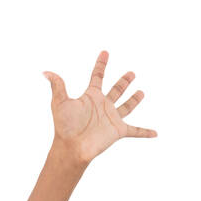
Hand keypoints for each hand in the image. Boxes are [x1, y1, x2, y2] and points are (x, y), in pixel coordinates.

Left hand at [43, 51, 156, 165]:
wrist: (72, 147)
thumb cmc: (65, 126)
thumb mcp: (60, 103)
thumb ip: (57, 86)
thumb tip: (45, 72)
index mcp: (91, 97)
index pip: (97, 77)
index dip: (101, 64)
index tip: (105, 52)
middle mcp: (103, 106)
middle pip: (116, 90)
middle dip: (124, 82)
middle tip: (131, 73)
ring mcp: (111, 118)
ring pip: (126, 106)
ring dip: (134, 100)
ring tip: (141, 93)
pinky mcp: (118, 131)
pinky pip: (135, 131)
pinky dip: (145, 132)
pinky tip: (155, 134)